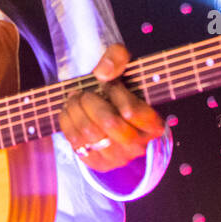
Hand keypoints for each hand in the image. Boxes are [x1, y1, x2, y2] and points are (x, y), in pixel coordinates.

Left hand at [59, 43, 164, 171]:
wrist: (107, 111)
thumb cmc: (118, 87)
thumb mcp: (123, 64)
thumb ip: (117, 58)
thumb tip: (103, 73)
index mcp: (153, 125)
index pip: (131, 111)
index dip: (114, 93)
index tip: (107, 84)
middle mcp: (138, 146)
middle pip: (109, 124)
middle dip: (89, 102)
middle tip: (83, 92)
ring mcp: (118, 158)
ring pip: (90, 134)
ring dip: (75, 110)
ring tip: (74, 99)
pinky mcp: (97, 163)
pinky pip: (76, 143)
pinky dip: (67, 123)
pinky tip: (69, 111)